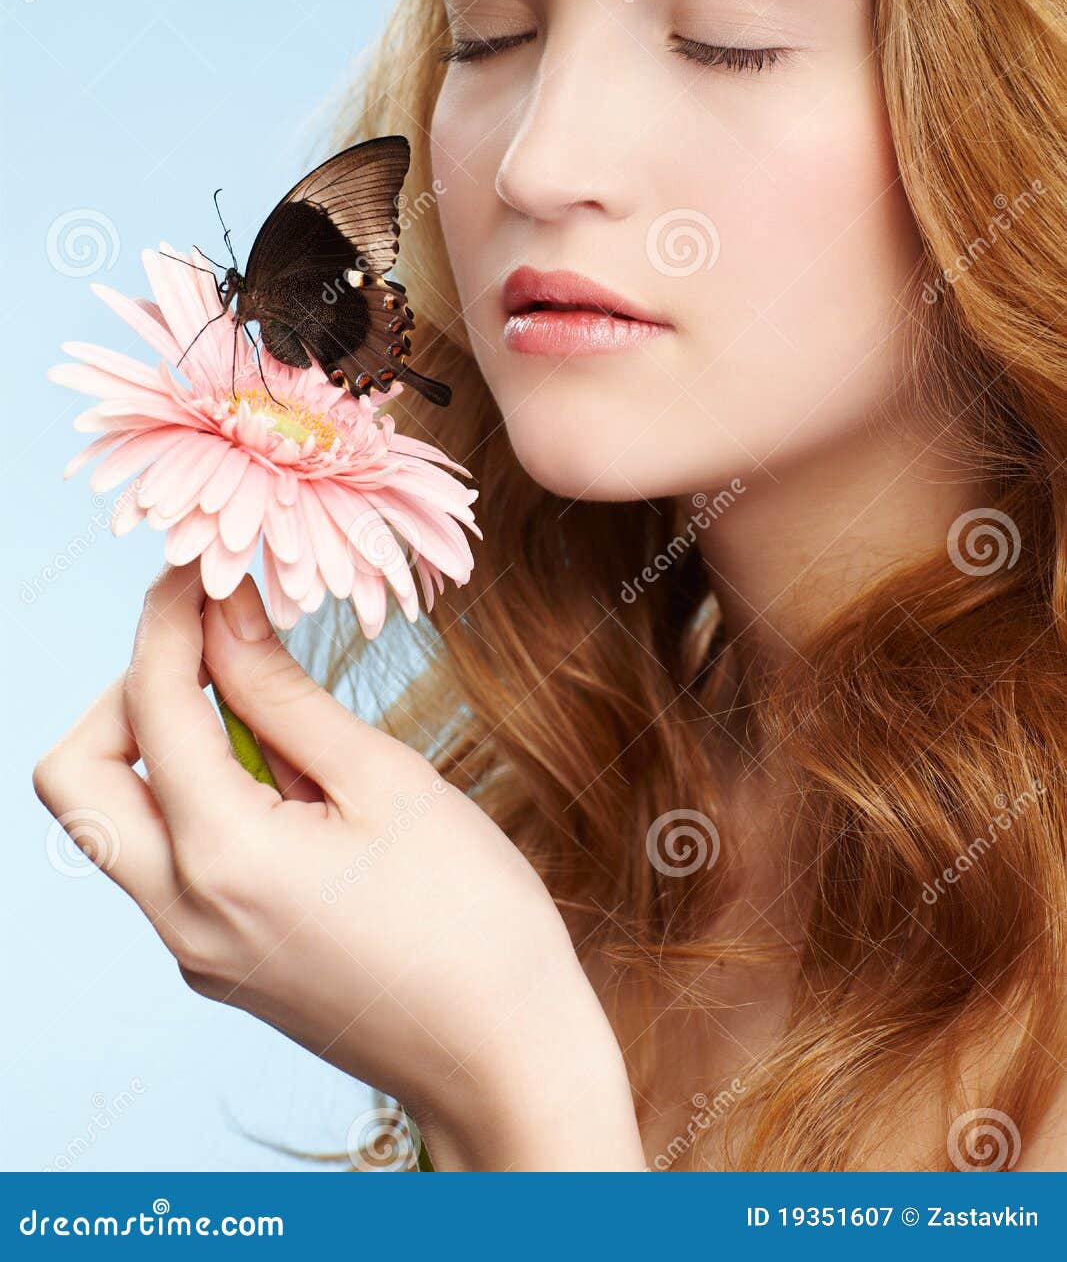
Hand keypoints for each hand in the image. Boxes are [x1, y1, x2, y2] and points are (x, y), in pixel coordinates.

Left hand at [32, 563, 645, 1170]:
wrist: (506, 1062)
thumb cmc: (473, 920)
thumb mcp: (385, 782)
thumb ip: (284, 695)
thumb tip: (225, 613)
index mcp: (222, 859)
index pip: (151, 702)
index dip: (170, 616)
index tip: (204, 566)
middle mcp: (181, 912)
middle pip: (74, 777)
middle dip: (126, 692)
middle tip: (208, 652)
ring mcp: (192, 948)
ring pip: (112, 822)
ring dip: (158, 746)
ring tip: (263, 714)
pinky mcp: (218, 963)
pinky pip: (165, 862)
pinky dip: (194, 799)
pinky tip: (287, 783)